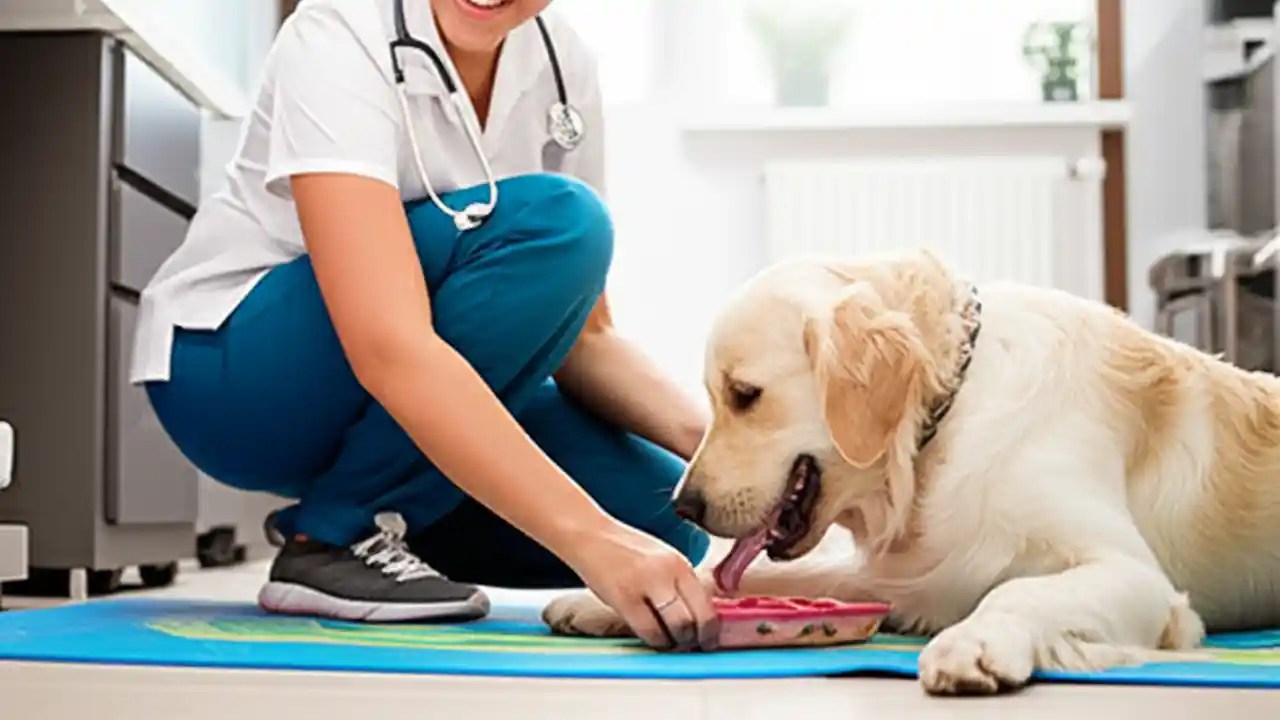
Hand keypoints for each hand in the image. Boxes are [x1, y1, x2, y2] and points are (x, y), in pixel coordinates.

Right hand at [561, 520, 718, 650]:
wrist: (591, 536)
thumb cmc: (626, 553)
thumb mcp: (662, 562)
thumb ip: (680, 586)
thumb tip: (698, 618)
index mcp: (680, 564)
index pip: (708, 605)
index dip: (711, 630)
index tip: (708, 641)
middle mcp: (669, 572)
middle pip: (698, 619)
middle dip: (696, 640)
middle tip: (690, 646)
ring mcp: (647, 584)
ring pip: (678, 628)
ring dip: (676, 643)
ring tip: (669, 643)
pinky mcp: (625, 597)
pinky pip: (649, 631)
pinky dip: (656, 641)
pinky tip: (652, 637)